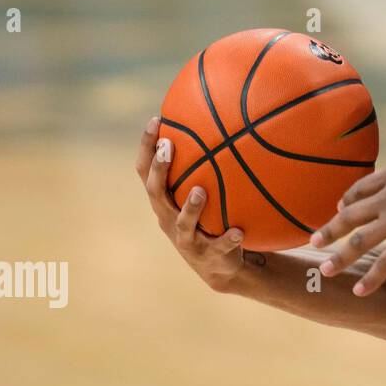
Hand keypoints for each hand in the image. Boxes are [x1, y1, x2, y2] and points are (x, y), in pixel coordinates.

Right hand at [135, 117, 245, 291]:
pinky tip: (239, 231)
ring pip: (183, 224)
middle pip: (156, 194)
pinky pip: (219, 246)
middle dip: (160, 171)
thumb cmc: (208, 219)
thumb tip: (223, 120)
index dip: (146, 146)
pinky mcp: (209, 255)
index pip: (146, 170)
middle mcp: (169, 218)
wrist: (220, 266)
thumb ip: (204, 165)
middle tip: (167, 148)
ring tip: (200, 191)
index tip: (156, 119)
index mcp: (164, 201)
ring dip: (191, 207)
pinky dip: (228, 238)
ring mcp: (187, 239)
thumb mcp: (202, 191)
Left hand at [312, 137, 385, 295]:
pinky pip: (385, 262)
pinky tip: (360, 291)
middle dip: (330, 230)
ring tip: (326, 271)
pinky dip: (371, 278)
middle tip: (314, 241)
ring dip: (340, 258)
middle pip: (350, 216)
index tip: (339, 209)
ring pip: (359, 242)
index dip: (347, 201)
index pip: (361, 189)